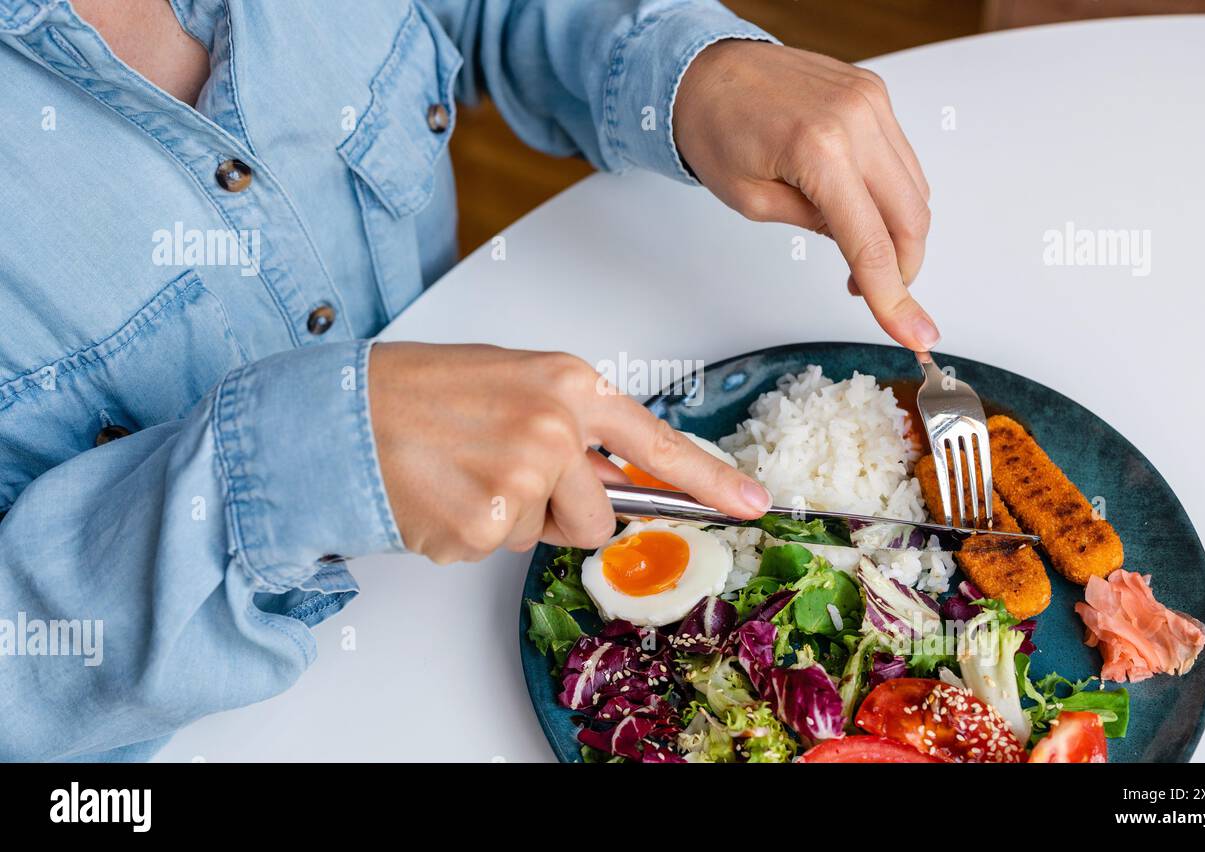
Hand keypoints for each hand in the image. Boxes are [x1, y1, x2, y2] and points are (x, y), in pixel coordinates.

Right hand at [368, 343, 770, 563]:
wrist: (343, 410)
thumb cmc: (427, 390)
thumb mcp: (520, 382)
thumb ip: (577, 426)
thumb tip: (618, 480)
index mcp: (570, 387)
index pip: (660, 446)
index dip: (713, 481)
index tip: (755, 504)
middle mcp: (553, 432)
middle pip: (600, 517)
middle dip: (562, 512)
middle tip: (504, 471)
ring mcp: (519, 482)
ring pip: (546, 538)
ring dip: (512, 520)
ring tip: (467, 473)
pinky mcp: (480, 527)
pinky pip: (498, 551)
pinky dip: (470, 533)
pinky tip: (443, 493)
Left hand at [673, 41, 938, 351]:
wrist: (706, 68)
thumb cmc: (714, 127)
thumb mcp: (752, 200)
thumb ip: (813, 227)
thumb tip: (859, 250)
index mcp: (817, 148)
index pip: (870, 242)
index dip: (893, 297)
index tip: (915, 334)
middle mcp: (854, 118)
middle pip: (910, 217)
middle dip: (903, 267)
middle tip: (877, 292)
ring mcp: (869, 101)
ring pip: (915, 189)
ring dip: (898, 231)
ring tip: (854, 246)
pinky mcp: (873, 94)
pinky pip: (903, 158)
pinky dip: (891, 193)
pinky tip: (858, 205)